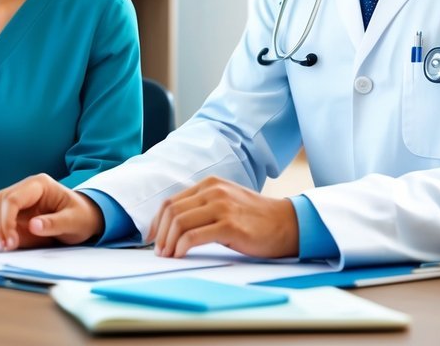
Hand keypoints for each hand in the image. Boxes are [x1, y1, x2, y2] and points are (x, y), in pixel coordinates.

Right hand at [0, 174, 103, 251]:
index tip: (10, 243)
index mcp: (39, 185)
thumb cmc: (81, 216)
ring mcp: (17, 201)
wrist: (84, 218)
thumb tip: (34, 226)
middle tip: (0, 249)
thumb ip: (55, 223)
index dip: (6, 221)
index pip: (12, 198)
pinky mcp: (13, 214)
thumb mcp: (75, 221)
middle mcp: (24, 189)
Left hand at [147, 176, 298, 258]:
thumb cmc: (256, 218)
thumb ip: (204, 206)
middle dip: (159, 234)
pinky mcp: (230, 226)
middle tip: (158, 251)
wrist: (287, 224)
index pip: (171, 201)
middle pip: (172, 211)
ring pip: (179, 223)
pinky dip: (181, 247)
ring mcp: (222, 207)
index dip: (156, 221)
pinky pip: (194, 236)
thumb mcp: (227, 202)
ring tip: (168, 255)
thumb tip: (173, 225)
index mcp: (210, 184)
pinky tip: (180, 255)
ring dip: (168, 242)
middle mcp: (214, 191)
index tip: (152, 237)